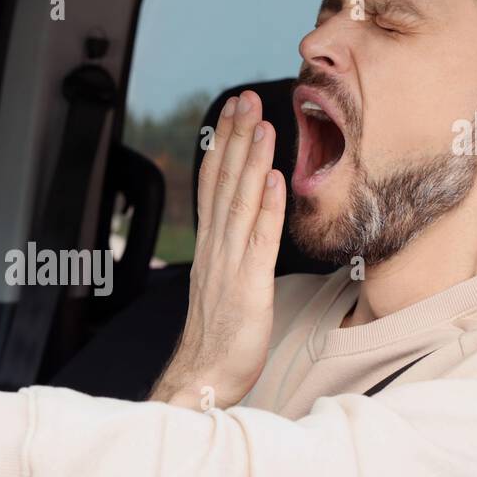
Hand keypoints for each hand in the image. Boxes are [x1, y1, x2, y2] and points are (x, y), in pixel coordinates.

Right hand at [152, 89, 285, 409]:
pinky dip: (267, 208)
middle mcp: (215, 249)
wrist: (202, 378)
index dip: (223, 146)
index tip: (232, 112)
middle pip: (223, 184)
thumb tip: (244, 230)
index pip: (214, 186)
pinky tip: (274, 179)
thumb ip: (231, 255)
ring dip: (251, 161)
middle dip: (234, 138)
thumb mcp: (224, 288)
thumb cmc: (217, 339)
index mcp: (210, 248)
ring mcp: (229, 266)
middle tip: (243, 98)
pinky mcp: (249, 287)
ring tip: (261, 124)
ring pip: (240, 203)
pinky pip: (259, 241)